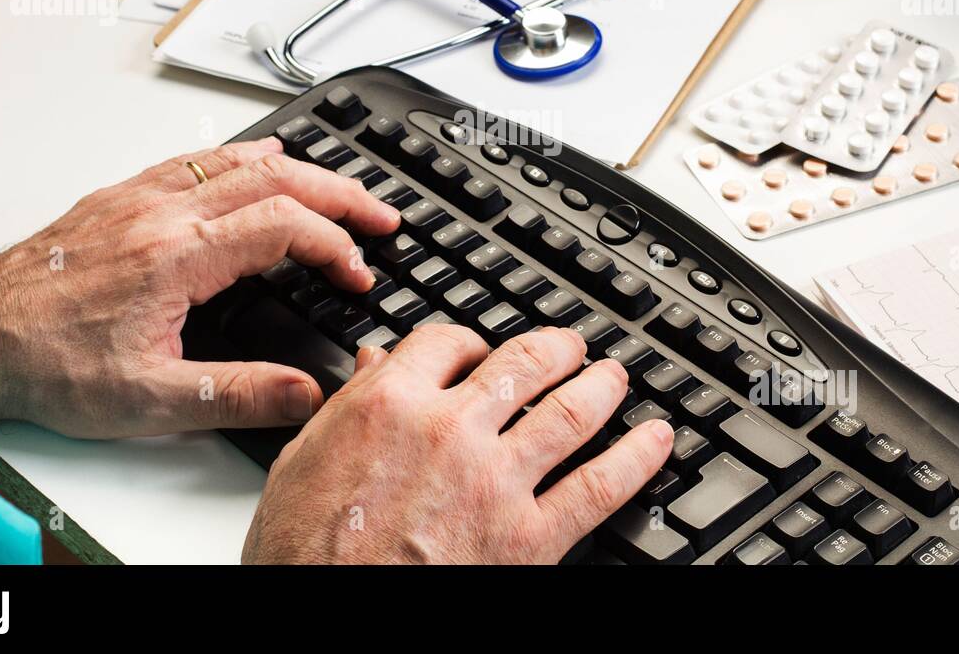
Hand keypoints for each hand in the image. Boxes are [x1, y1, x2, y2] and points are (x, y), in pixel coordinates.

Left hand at [0, 137, 398, 435]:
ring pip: (238, 161)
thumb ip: (237, 394)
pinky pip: (195, 159)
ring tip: (339, 185)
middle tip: (380, 214)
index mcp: (177, 258)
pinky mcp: (120, 198)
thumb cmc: (47, 364)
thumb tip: (307, 394)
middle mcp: (162, 215)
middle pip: (276, 179)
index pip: (284, 227)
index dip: (336, 247)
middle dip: (340, 193)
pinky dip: (242, 156)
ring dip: (300, 169)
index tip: (360, 273)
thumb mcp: (148, 401)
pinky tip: (258, 160)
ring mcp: (140, 199)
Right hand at [242, 325, 673, 563]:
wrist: (326, 618)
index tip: (481, 349)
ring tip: (616, 379)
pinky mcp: (529, 538)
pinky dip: (636, 459)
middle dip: (556, 349)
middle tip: (573, 347)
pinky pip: (598, 486)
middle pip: (522, 364)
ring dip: (602, 389)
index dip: (470, 339)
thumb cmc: (305, 555)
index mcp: (390, 405)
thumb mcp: (303, 462)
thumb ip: (346, 405)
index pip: (446, 341)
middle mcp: (450, 431)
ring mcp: (495, 482)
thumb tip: (371, 365)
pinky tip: (655, 442)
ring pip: (569, 413)